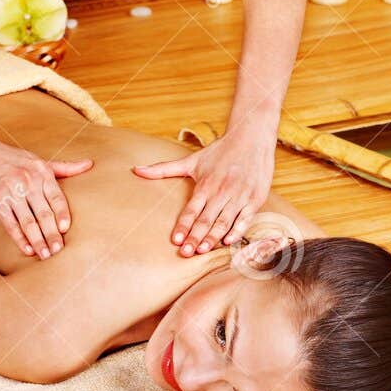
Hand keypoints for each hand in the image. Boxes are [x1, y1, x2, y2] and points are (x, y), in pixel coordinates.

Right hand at [0, 137, 92, 259]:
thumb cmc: (7, 158)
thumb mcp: (36, 159)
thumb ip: (62, 167)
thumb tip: (89, 165)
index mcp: (40, 172)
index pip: (56, 197)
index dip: (62, 214)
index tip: (66, 229)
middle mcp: (28, 182)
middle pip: (44, 213)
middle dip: (52, 234)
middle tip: (59, 250)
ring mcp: (11, 192)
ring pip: (29, 221)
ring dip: (38, 240)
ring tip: (46, 255)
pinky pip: (10, 224)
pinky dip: (19, 238)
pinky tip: (27, 249)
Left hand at [132, 125, 275, 255]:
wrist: (251, 137)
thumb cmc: (220, 151)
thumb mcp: (191, 160)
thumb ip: (163, 169)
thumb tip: (135, 170)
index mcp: (206, 184)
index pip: (192, 210)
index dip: (183, 225)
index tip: (175, 240)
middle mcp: (222, 191)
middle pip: (206, 219)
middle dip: (195, 237)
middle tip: (186, 253)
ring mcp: (240, 196)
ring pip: (224, 222)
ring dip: (213, 237)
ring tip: (202, 250)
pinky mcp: (255, 199)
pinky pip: (245, 220)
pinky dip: (237, 232)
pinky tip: (227, 242)